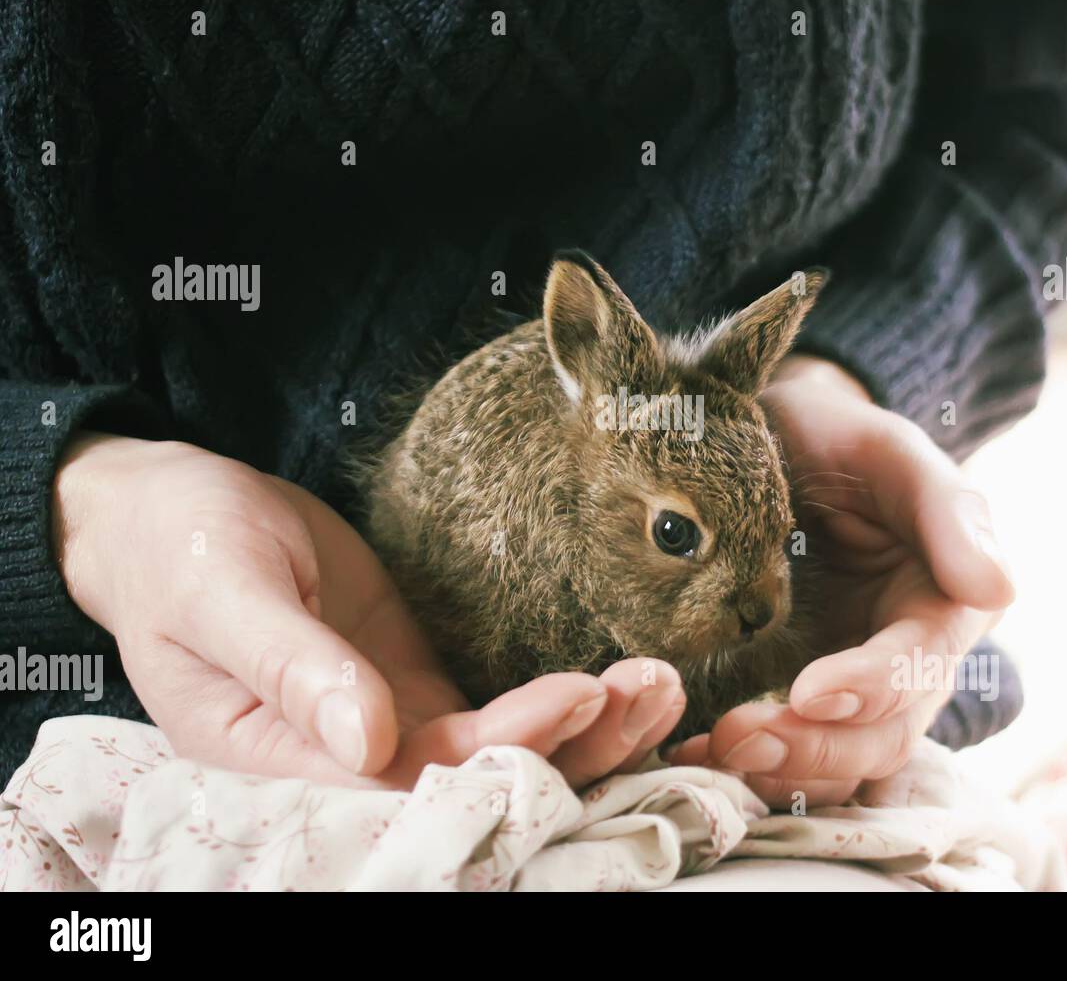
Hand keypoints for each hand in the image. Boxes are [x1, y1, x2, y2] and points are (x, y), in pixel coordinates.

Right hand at [54, 434, 684, 788]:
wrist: (174, 514)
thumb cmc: (177, 548)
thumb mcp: (222, 593)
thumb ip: (292, 666)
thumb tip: (369, 739)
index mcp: (281, 764)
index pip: (412, 779)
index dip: (501, 749)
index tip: (574, 693)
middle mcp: (347, 763)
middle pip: (478, 782)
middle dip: (573, 749)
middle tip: (652, 691)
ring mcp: (390, 727)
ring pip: (505, 754)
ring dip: (588, 730)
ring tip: (662, 683)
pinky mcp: (418, 687)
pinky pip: (504, 714)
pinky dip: (568, 705)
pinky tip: (629, 678)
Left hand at [668, 356, 1012, 806]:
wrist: (778, 444)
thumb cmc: (838, 439)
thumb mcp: (889, 449)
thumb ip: (948, 508)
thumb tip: (998, 589)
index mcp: (943, 606)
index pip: (919, 666)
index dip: (870, 688)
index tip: (808, 691)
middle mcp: (904, 661)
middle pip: (881, 737)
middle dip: (815, 748)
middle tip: (740, 738)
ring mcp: (849, 686)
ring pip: (837, 762)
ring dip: (781, 769)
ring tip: (712, 751)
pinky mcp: (794, 695)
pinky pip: (786, 751)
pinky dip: (747, 765)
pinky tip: (693, 753)